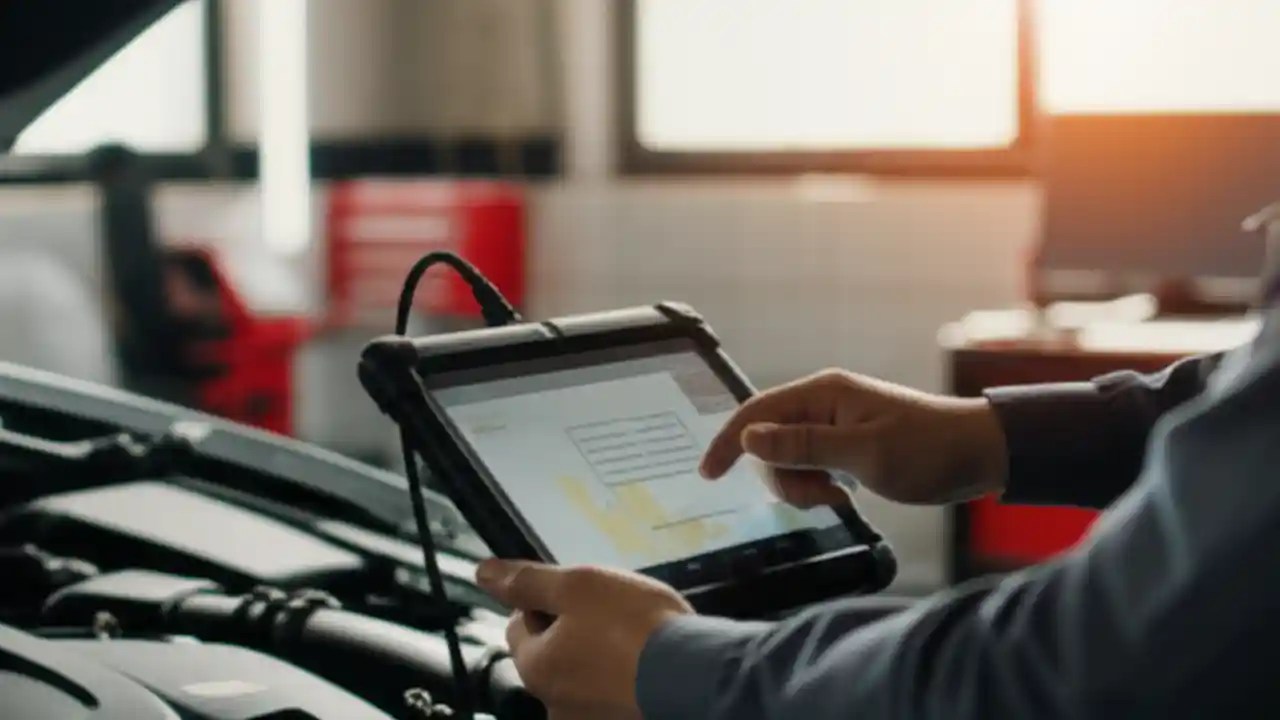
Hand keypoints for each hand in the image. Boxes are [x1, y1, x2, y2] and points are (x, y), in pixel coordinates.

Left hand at [476, 558, 692, 719]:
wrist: (695, 674)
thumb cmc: (632, 624)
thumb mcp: (577, 586)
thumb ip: (527, 581)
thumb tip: (483, 573)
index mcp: (535, 668)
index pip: (518, 624)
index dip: (544, 600)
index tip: (579, 593)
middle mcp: (554, 705)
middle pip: (552, 653)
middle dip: (575, 630)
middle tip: (612, 611)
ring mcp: (589, 719)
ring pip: (584, 673)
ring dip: (601, 654)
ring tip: (636, 636)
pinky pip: (612, 691)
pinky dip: (623, 676)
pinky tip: (647, 662)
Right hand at [700, 369, 1007, 505]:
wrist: (980, 456)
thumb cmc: (928, 451)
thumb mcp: (864, 454)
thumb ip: (803, 445)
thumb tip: (750, 436)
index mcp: (823, 394)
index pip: (756, 412)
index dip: (728, 442)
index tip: (707, 475)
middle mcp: (823, 404)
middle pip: (769, 441)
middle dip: (783, 477)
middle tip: (823, 496)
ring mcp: (834, 424)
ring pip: (787, 459)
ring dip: (802, 486)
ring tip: (840, 496)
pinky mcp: (845, 444)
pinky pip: (809, 466)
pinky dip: (817, 486)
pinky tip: (846, 494)